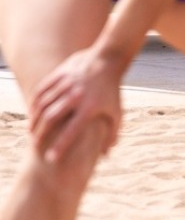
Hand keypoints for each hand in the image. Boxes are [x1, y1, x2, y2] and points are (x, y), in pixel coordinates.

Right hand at [29, 45, 124, 163]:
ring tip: (32, 132)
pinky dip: (34, 104)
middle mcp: (76, 96)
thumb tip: (105, 156)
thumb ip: (112, 134)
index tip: (51, 159)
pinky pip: (40, 91)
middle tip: (36, 146)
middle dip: (41, 134)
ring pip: (43, 105)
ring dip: (35, 120)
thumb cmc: (112, 91)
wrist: (107, 60)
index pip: (72, 131)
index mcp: (90, 107)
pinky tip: (33, 114)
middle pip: (51, 118)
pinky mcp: (58, 74)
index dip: (60, 146)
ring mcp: (66, 84)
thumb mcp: (117, 112)